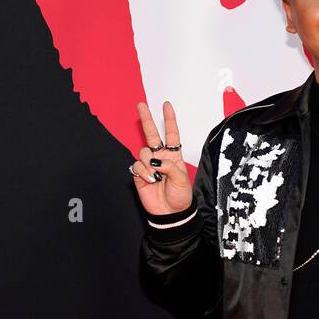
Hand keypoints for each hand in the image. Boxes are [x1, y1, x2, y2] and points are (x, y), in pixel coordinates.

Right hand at [130, 100, 192, 216]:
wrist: (170, 213)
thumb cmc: (180, 197)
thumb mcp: (182, 180)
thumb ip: (170, 166)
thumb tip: (154, 160)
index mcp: (174, 156)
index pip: (172, 134)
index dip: (169, 120)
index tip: (166, 105)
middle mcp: (160, 157)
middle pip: (151, 134)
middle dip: (146, 119)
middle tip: (141, 105)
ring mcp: (149, 165)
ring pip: (143, 152)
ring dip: (149, 163)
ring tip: (156, 177)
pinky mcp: (139, 174)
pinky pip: (136, 165)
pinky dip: (143, 172)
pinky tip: (150, 180)